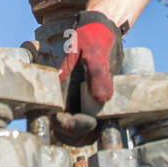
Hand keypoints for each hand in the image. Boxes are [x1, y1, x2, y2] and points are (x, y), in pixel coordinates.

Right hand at [53, 11, 123, 144]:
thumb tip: (101, 100)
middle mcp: (67, 96)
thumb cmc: (94, 36)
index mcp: (60, 86)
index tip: (91, 122)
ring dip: (86, 135)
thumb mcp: (95, 51)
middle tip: (96, 131)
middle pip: (63, 129)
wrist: (104, 30)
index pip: (58, 117)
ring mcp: (78, 98)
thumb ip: (98, 73)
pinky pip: (88, 120)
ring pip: (75, 128)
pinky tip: (109, 124)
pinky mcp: (90, 99)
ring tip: (103, 130)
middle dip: (77, 136)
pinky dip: (96, 127)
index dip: (72, 126)